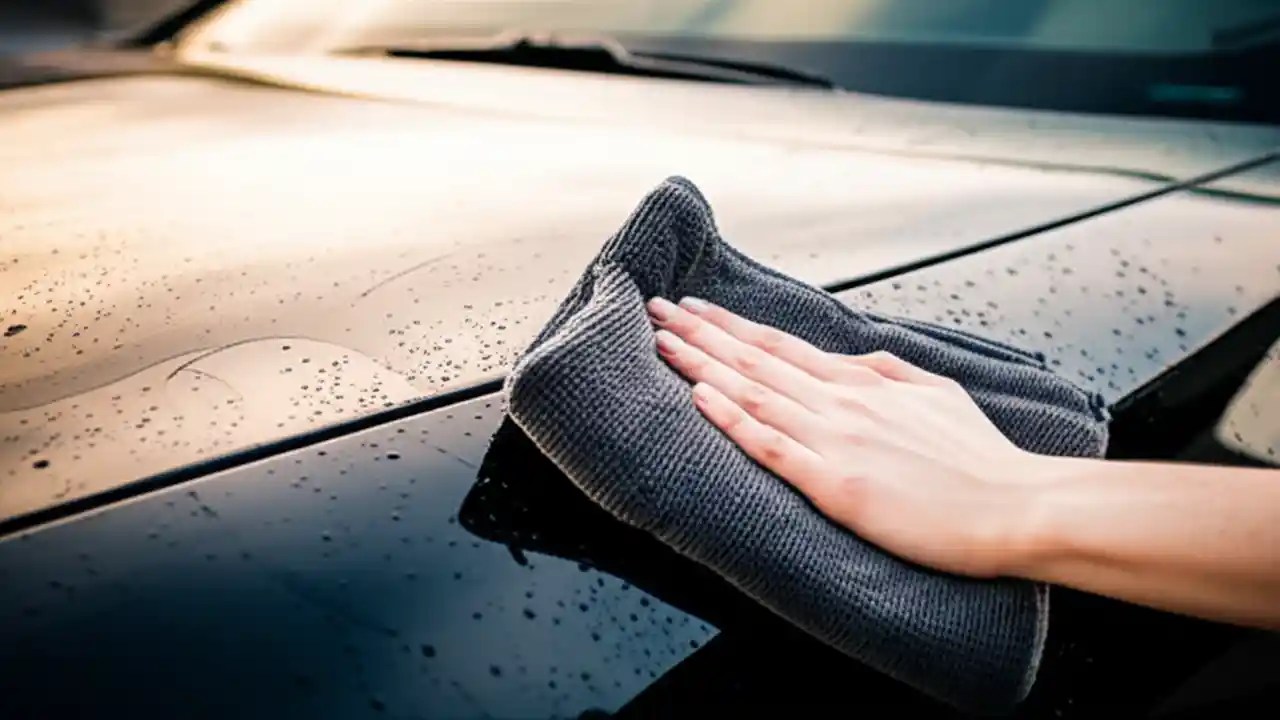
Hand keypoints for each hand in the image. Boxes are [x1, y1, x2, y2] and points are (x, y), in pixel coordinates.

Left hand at [646, 295, 1052, 578]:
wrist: (1016, 506)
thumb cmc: (979, 458)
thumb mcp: (936, 393)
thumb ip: (886, 372)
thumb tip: (850, 358)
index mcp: (863, 383)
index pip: (780, 345)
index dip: (730, 325)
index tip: (693, 307)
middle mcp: (841, 403)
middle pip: (755, 360)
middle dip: (700, 334)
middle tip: (656, 310)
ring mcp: (837, 442)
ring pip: (754, 394)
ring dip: (703, 366)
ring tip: (663, 343)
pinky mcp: (837, 486)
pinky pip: (773, 448)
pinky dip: (733, 420)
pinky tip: (701, 400)